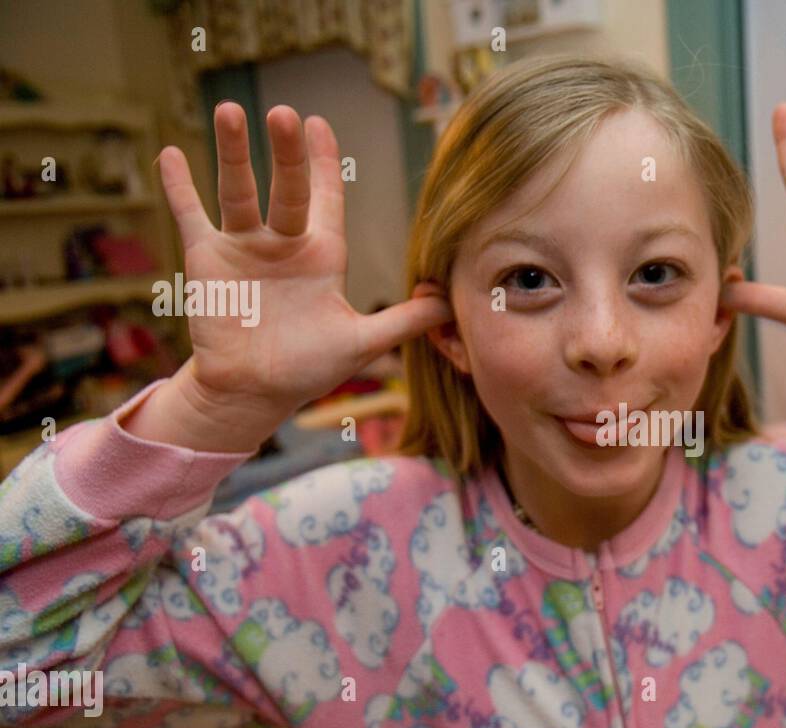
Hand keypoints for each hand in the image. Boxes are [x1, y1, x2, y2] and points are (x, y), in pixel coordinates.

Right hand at [157, 103, 448, 421]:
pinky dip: (180, 188)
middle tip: (286, 114)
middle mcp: (283, 243)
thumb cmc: (308, 369)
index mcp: (321, 256)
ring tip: (229, 111)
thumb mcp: (362, 342)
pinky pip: (191, 216)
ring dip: (232, 153)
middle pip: (286, 187)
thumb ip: (405, 320)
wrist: (254, 395)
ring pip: (237, 190)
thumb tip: (452, 303)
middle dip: (287, 153)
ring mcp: (243, 248)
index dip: (323, 163)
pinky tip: (170, 154)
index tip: (320, 124)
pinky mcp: (207, 260)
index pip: (325, 198)